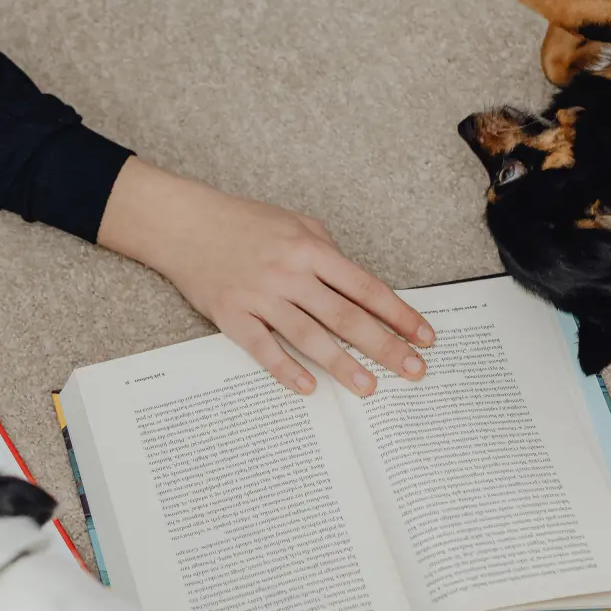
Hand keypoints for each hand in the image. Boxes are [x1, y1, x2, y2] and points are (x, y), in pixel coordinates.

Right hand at [96, 158, 433, 396]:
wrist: (185, 224)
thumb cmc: (242, 222)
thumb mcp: (294, 223)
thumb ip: (327, 253)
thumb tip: (356, 287)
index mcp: (311, 248)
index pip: (365, 287)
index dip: (399, 314)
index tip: (424, 336)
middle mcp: (290, 273)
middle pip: (346, 316)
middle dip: (384, 346)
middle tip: (413, 370)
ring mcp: (260, 296)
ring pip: (309, 336)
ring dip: (343, 364)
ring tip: (370, 388)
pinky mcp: (231, 315)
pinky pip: (263, 348)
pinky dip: (286, 369)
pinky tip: (309, 387)